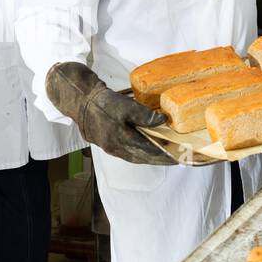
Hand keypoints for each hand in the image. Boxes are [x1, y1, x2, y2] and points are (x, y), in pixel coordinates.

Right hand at [45, 62, 175, 165]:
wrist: (80, 101)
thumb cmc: (101, 102)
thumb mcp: (124, 106)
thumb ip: (143, 115)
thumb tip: (162, 122)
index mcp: (122, 140)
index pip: (151, 152)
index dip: (167, 154)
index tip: (181, 155)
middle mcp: (117, 148)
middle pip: (145, 158)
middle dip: (163, 159)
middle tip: (179, 159)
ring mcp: (112, 148)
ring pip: (137, 157)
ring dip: (152, 158)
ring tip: (166, 157)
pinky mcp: (108, 145)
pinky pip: (129, 154)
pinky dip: (141, 153)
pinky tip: (148, 151)